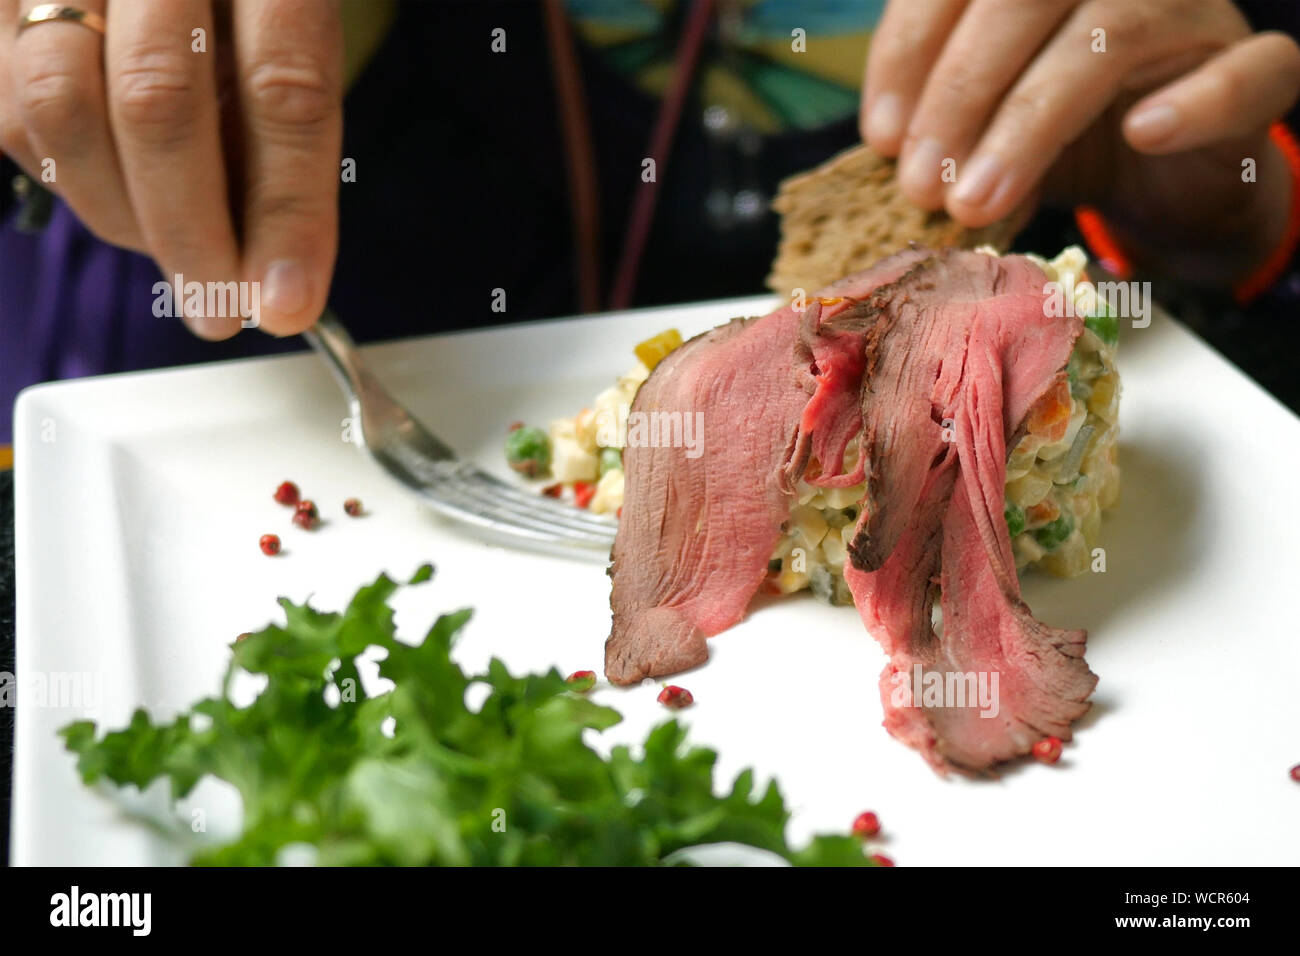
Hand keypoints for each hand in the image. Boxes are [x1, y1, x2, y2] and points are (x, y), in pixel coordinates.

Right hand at [0, 0, 342, 337]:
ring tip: (176, 249)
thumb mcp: (287, 45)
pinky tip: (120, 189)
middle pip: (158, 102)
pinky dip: (70, 178)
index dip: (287, 210)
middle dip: (191, 233)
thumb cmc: (239, 3)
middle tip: (221, 308)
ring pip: (61, 105)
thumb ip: (284, 136)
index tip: (288, 303)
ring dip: (123, 214)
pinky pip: (10, 114)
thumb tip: (277, 275)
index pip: (285, 89)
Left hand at [860, 0, 1299, 284]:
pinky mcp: (1256, 67)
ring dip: (1033, 122)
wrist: (1169, 177)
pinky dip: (1196, 102)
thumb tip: (893, 144)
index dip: (912, 48)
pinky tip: (1143, 136)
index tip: (881, 135)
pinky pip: (1247, 71)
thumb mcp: (987, 126)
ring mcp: (1194, 11)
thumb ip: (943, 120)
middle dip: (960, 93)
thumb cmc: (1067, 137)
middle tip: (922, 182)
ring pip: (1115, 34)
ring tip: (977, 199)